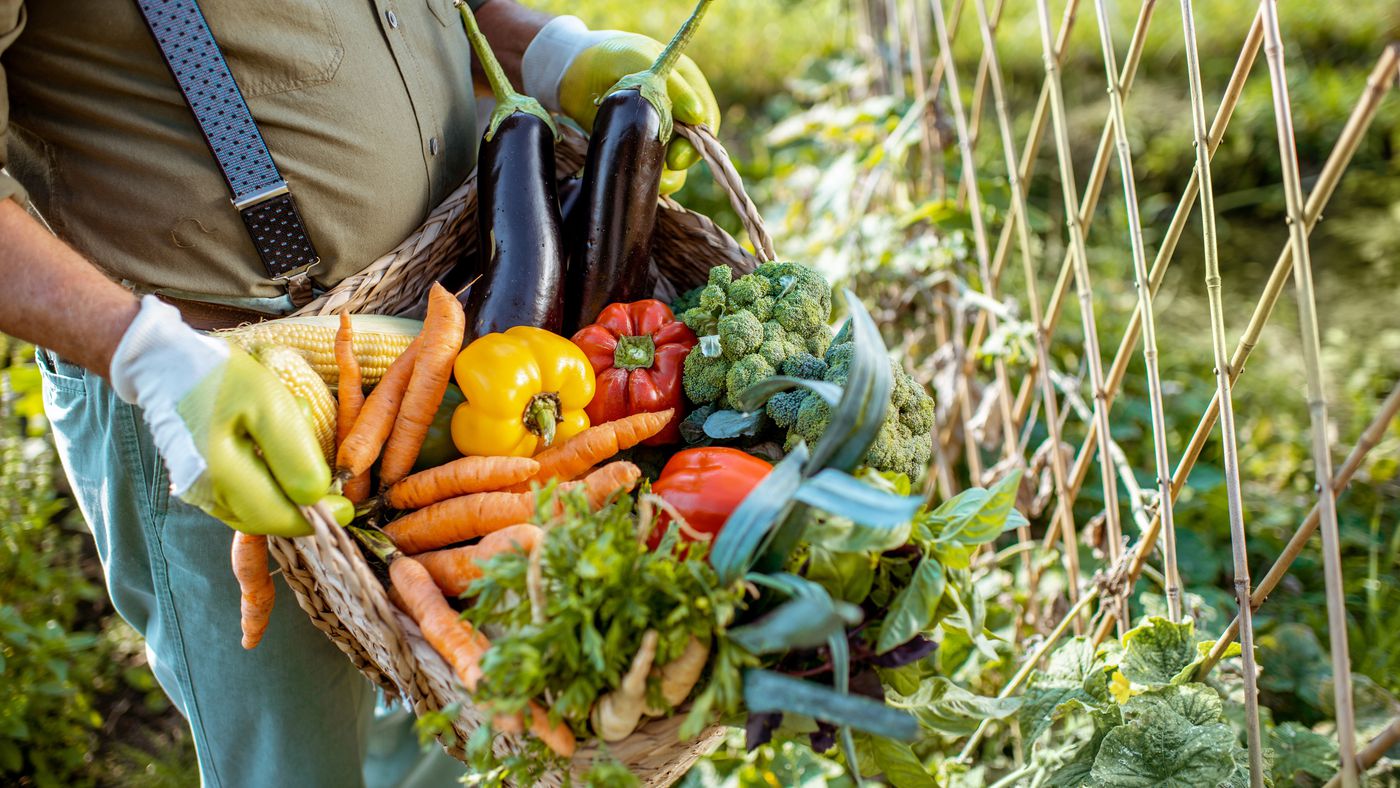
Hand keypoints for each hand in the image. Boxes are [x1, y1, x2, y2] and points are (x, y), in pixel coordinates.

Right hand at [111, 297, 346, 535]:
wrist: (166, 362)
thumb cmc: (223, 378)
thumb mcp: (271, 406)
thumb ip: (295, 457)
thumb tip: (317, 499)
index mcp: (221, 476)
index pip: (279, 518)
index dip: (318, 517)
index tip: (347, 506)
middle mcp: (204, 494)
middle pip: (268, 519)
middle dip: (303, 507)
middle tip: (327, 481)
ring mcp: (197, 491)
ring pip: (255, 512)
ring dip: (285, 496)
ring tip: (299, 457)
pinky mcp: (198, 483)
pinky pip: (241, 498)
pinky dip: (266, 487)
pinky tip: (274, 455)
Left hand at [522, 17, 719, 194]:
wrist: (574, 71)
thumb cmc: (612, 57)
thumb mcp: (639, 60)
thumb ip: (669, 86)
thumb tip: (697, 116)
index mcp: (686, 90)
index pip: (705, 120)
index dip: (699, 140)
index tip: (680, 152)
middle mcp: (677, 117)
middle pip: (692, 148)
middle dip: (680, 161)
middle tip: (668, 165)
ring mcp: (656, 136)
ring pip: (671, 168)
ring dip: (661, 176)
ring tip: (642, 177)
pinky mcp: (635, 153)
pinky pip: (645, 174)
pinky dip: (639, 180)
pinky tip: (628, 181)